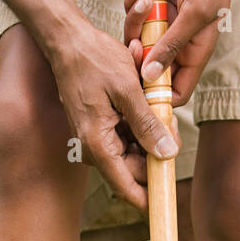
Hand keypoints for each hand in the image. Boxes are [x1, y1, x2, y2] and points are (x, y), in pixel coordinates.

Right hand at [49, 22, 178, 209]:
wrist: (69, 42)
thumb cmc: (94, 61)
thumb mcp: (128, 90)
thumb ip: (148, 125)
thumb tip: (167, 154)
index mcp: (98, 145)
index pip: (127, 188)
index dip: (149, 198)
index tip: (168, 198)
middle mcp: (95, 148)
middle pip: (135, 169)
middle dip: (158, 153)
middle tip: (170, 124)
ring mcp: (97, 140)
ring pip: (135, 152)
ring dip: (151, 135)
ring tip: (156, 105)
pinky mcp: (101, 129)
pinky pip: (128, 137)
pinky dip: (141, 124)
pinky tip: (144, 101)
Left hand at [124, 0, 237, 106]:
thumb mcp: (194, 11)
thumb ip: (172, 45)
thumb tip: (150, 77)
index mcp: (196, 50)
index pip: (176, 90)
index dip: (157, 93)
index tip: (139, 85)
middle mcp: (180, 40)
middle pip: (149, 65)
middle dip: (139, 51)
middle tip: (133, 40)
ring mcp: (166, 21)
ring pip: (138, 36)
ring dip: (136, 18)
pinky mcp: (155, 2)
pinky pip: (135, 10)